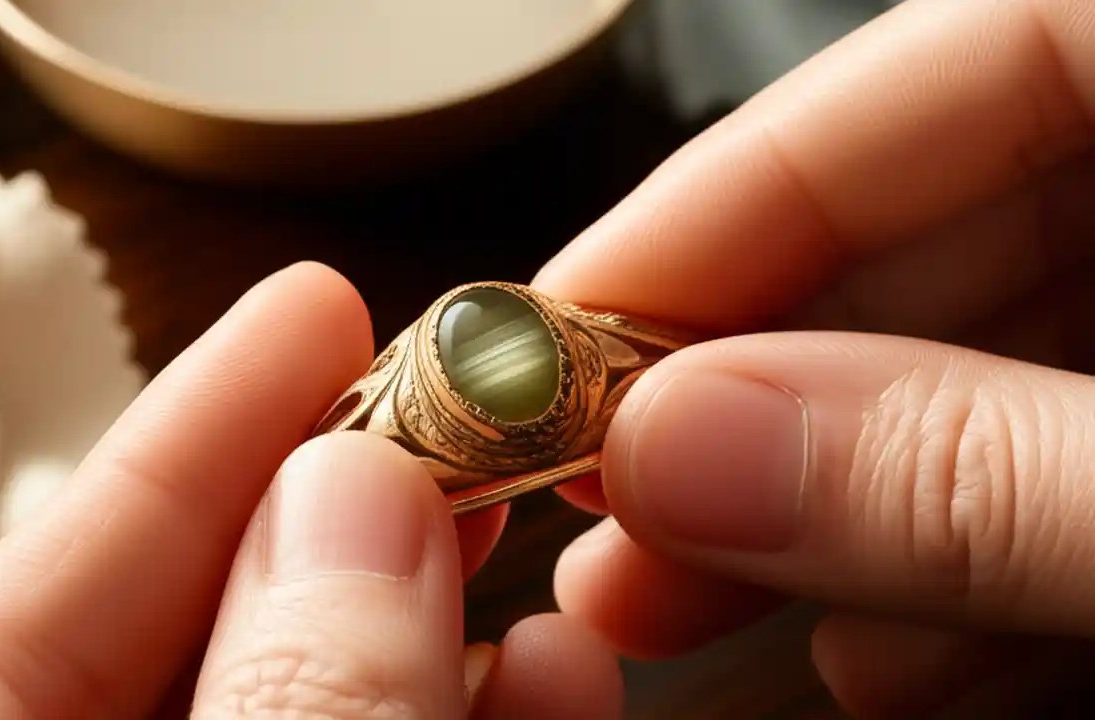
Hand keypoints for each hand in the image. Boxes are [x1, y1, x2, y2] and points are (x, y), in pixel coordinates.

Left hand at [0, 263, 621, 718]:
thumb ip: (289, 713)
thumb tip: (356, 506)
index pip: (25, 612)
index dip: (182, 449)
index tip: (312, 312)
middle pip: (196, 649)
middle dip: (337, 527)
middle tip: (449, 421)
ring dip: (442, 639)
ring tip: (541, 554)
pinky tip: (565, 681)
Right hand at [534, 0, 1094, 715]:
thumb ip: (972, 473)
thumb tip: (686, 451)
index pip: (952, 64)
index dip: (736, 190)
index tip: (567, 322)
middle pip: (937, 234)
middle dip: (754, 388)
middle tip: (605, 494)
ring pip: (986, 372)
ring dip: (830, 504)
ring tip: (686, 602)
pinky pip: (1068, 470)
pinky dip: (966, 562)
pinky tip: (888, 655)